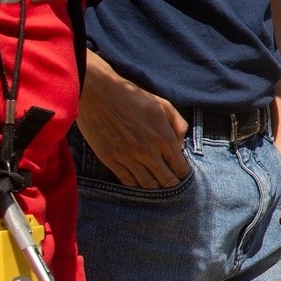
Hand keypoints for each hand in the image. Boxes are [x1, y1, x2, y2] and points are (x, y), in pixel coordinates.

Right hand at [78, 62, 187, 188]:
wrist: (98, 93)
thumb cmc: (132, 97)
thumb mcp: (164, 105)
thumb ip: (178, 125)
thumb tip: (181, 145)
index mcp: (164, 138)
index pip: (180, 167)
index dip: (183, 173)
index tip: (181, 173)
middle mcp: (148, 151)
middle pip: (166, 180)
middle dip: (172, 183)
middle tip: (171, 182)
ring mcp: (127, 157)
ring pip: (147, 184)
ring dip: (154, 187)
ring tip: (156, 183)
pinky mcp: (109, 159)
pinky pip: (127, 181)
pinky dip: (135, 183)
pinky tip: (139, 179)